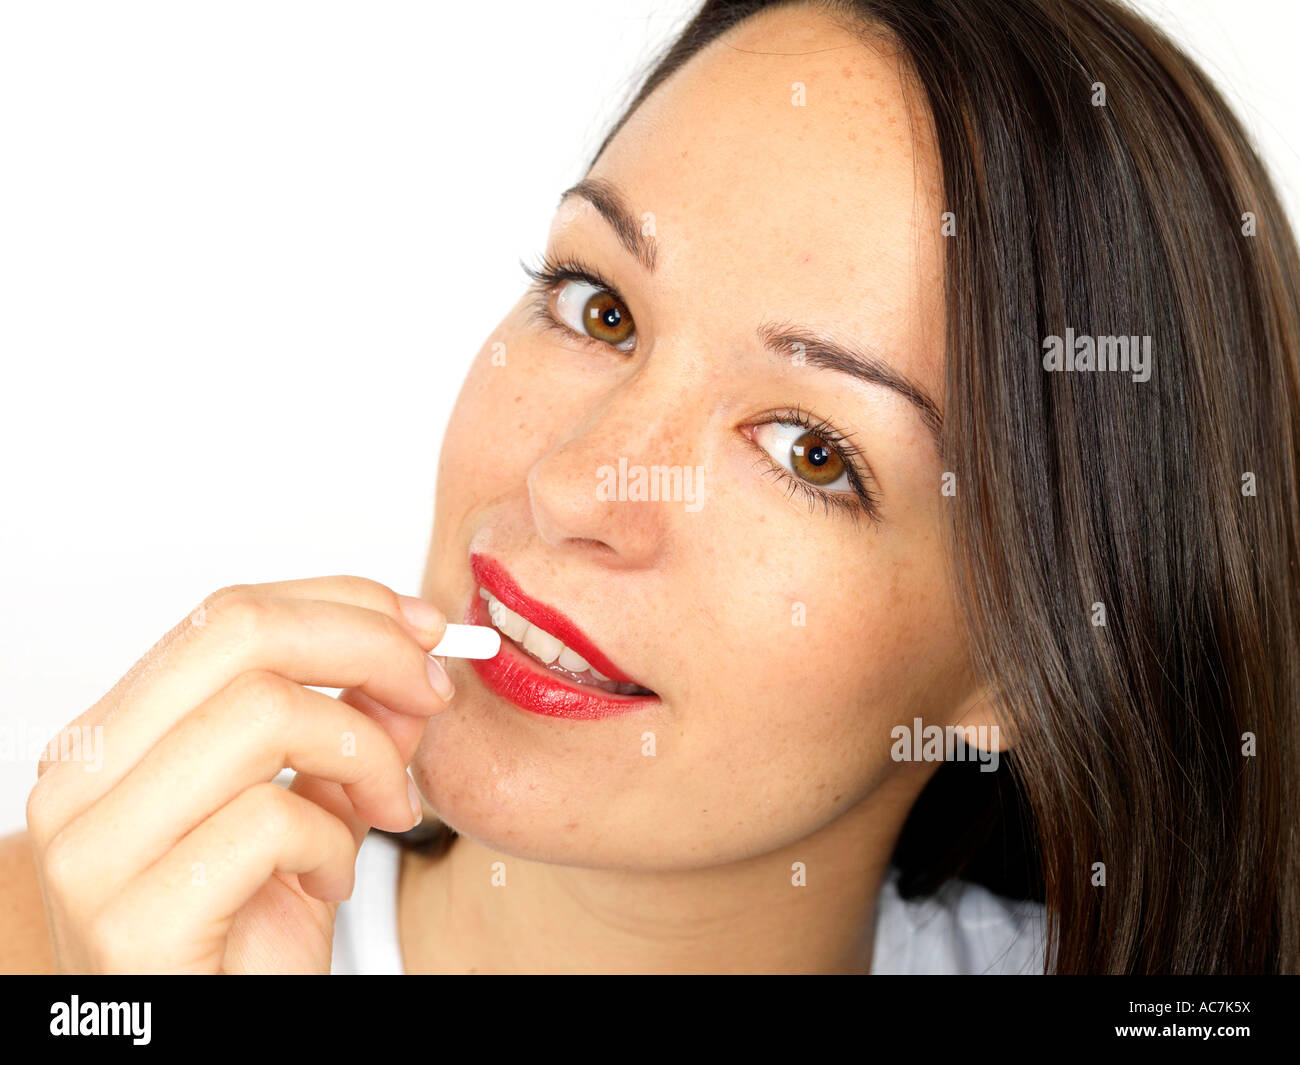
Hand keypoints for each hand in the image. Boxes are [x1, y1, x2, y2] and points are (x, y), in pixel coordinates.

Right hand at [25, 576, 452, 972]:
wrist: (205, 1043)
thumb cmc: (246, 942)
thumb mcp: (312, 811)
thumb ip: (349, 733)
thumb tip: (407, 658)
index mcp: (112, 739)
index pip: (227, 615)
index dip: (343, 604)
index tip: (423, 627)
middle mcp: (80, 781)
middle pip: (239, 633)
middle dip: (367, 647)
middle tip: (432, 691)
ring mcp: (94, 850)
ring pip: (262, 712)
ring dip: (364, 752)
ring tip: (389, 807)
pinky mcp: (132, 919)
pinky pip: (270, 819)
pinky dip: (334, 841)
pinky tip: (331, 879)